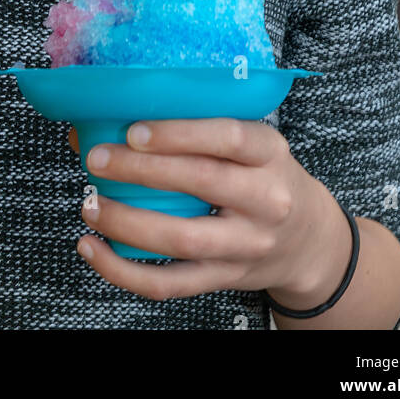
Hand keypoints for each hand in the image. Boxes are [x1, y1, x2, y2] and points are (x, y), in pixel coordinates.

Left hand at [66, 119, 350, 301]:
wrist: (308, 241)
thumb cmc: (266, 178)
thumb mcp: (253, 144)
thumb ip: (199, 128)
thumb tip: (112, 114)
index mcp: (270, 154)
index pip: (230, 138)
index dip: (180, 133)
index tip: (135, 130)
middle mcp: (265, 200)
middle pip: (202, 183)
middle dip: (142, 170)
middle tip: (98, 159)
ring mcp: (245, 245)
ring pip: (182, 238)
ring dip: (126, 222)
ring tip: (90, 204)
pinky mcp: (223, 279)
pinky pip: (170, 283)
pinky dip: (124, 271)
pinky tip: (93, 249)